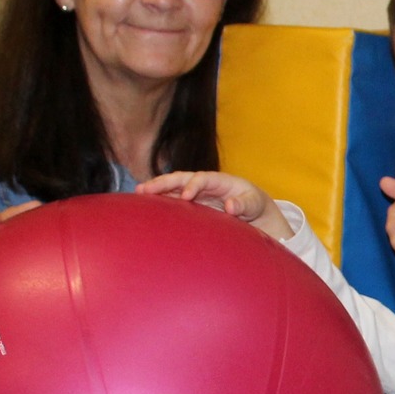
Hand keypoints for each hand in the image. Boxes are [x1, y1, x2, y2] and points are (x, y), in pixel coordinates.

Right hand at [138, 172, 289, 238]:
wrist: (255, 214)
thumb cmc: (256, 207)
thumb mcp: (255, 205)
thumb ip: (245, 205)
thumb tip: (230, 206)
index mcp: (221, 181)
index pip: (203, 179)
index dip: (193, 185)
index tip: (186, 196)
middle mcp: (205, 185)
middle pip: (181, 179)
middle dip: (164, 182)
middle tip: (145, 188)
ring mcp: (197, 194)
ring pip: (173, 188)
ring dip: (157, 190)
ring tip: (138, 193)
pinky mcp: (192, 205)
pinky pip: (174, 200)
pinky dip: (161, 201)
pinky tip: (146, 206)